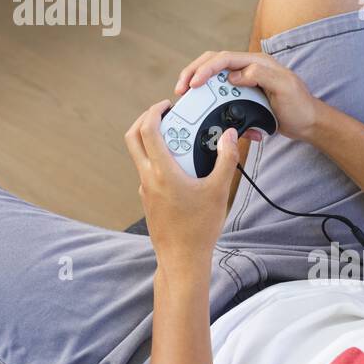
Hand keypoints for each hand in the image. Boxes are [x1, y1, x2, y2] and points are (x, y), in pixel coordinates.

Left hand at [125, 100, 239, 276]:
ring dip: (152, 141)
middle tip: (163, 114)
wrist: (182, 259)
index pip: (147, 130)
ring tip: (178, 140)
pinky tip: (181, 168)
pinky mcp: (147, 200)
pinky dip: (158, 161)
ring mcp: (144, 190)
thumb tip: (230, 135)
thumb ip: (226, 159)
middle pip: (132, 138)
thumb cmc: (199, 227)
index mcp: (161, 172)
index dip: (154, 111)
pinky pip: (147, 172)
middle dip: (144, 120)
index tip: (166, 105)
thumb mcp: (219, 190)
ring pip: (139, 155)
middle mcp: (147, 178)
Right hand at [175, 51, 319, 141]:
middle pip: (213, 63)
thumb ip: (261, 75)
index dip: (206, 69)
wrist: (308, 124)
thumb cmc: (300, 106)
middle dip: (194, 72)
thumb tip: (234, 75)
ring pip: (214, 79)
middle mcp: (248, 68)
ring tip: (188, 97)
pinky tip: (208, 111)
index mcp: (257, 62)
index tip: (194, 83)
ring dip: (199, 87)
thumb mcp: (285, 87)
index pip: (225, 58)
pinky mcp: (243, 95)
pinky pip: (222, 95)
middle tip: (181, 88)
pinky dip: (212, 102)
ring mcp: (244, 82)